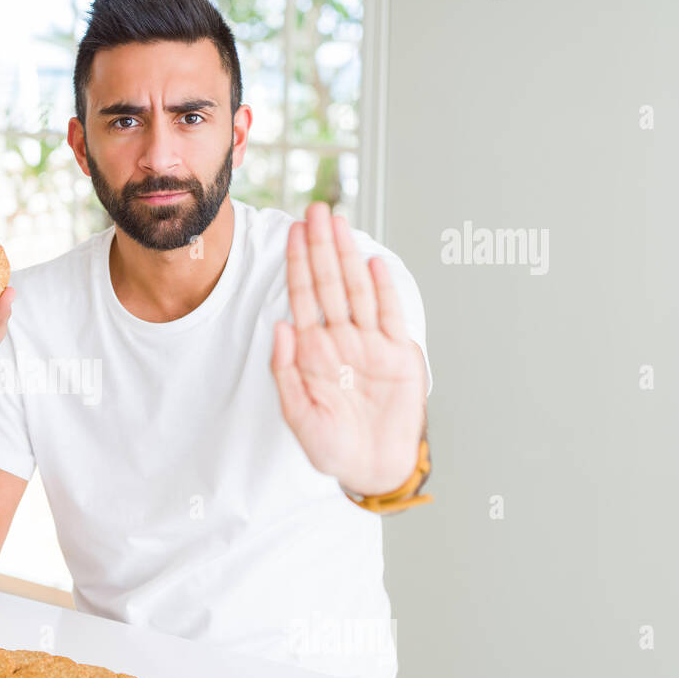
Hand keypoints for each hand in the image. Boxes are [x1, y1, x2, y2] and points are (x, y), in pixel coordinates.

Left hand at [270, 202, 426, 496]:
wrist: (371, 467)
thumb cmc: (332, 445)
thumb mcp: (297, 413)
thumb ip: (285, 371)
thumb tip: (279, 325)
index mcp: (313, 350)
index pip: (302, 296)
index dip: (297, 264)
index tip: (292, 232)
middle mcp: (341, 339)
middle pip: (329, 283)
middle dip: (321, 246)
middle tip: (315, 210)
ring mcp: (371, 344)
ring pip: (357, 290)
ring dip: (348, 256)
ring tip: (339, 223)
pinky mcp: (398, 355)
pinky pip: (390, 316)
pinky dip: (382, 290)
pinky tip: (372, 263)